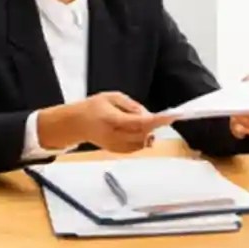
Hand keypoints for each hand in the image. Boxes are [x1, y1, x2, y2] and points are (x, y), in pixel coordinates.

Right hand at [51, 92, 175, 153]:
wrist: (77, 124)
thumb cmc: (94, 107)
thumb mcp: (112, 97)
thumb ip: (131, 106)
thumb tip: (148, 115)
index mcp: (111, 119)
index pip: (138, 122)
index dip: (156, 120)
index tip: (171, 116)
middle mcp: (114, 135)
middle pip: (143, 134)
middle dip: (156, 126)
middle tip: (164, 116)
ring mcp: (115, 146)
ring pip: (142, 143)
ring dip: (149, 132)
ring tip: (142, 121)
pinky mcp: (117, 151)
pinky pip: (136, 147)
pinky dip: (143, 139)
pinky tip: (138, 130)